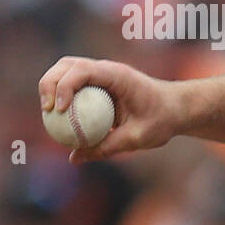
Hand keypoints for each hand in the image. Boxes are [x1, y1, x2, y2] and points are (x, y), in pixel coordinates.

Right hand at [38, 57, 180, 163]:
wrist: (177, 109)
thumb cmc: (163, 120)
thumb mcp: (137, 138)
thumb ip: (106, 147)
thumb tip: (74, 158)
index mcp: (118, 76)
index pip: (82, 70)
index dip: (64, 86)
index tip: (58, 109)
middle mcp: (107, 70)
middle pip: (67, 66)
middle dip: (50, 84)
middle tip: (47, 110)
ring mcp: (102, 75)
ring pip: (66, 71)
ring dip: (52, 87)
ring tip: (48, 112)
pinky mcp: (99, 84)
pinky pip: (74, 85)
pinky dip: (62, 96)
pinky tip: (59, 117)